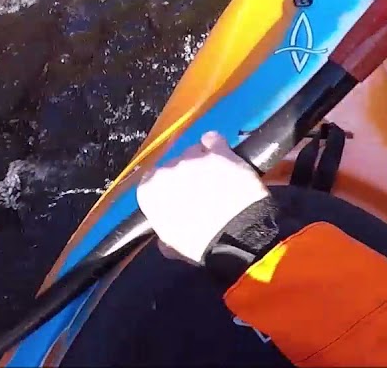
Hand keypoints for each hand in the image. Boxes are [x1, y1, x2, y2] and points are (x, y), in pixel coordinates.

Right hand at [136, 131, 270, 263]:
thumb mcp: (174, 247)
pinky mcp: (218, 152)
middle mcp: (166, 170)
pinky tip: (222, 153)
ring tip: (217, 177)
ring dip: (201, 161)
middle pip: (173, 164)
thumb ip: (164, 235)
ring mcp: (192, 158)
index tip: (177, 195)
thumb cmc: (201, 246)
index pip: (152, 181)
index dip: (166, 187)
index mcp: (150, 192)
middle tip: (201, 190)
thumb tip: (163, 238)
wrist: (237, 237)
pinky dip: (216, 145)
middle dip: (184, 175)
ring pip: (193, 151)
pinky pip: (213, 139)